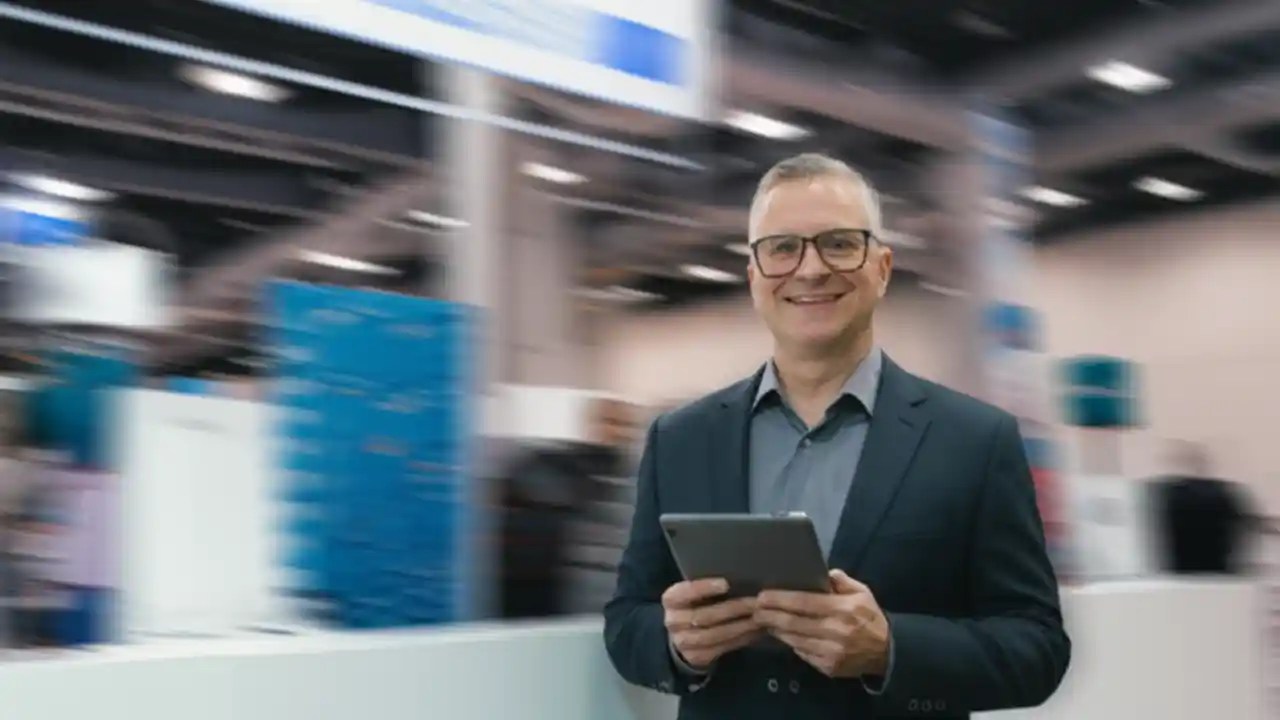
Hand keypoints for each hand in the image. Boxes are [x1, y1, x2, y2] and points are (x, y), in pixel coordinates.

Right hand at [663, 578, 761, 671]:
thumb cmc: (695, 604)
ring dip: (740, 626)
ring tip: (760, 618)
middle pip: (704, 616)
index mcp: (671, 599)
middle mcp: (673, 621)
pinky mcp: (696, 657)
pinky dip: (741, 639)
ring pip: (715, 635)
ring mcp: (683, 642)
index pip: (685, 592)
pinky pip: (722, 648)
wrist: (683, 634)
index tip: (726, 584)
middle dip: (733, 609)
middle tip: (755, 602)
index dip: (704, 588)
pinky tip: (755, 631)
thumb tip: (740, 576)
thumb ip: (708, 587)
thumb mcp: (694, 593)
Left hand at [755, 569, 889, 678]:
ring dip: (776, 630)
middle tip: (754, 609)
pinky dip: (790, 643)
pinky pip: (802, 653)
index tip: (762, 596)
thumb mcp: (862, 592)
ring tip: (763, 620)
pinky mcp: (828, 667)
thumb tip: (822, 573)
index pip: (804, 602)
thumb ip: (840, 581)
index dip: (780, 599)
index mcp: (842, 610)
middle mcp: (834, 632)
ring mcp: (830, 652)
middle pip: (793, 623)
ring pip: (794, 639)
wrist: (887, 652)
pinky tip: (782, 635)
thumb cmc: (870, 617)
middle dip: (769, 616)